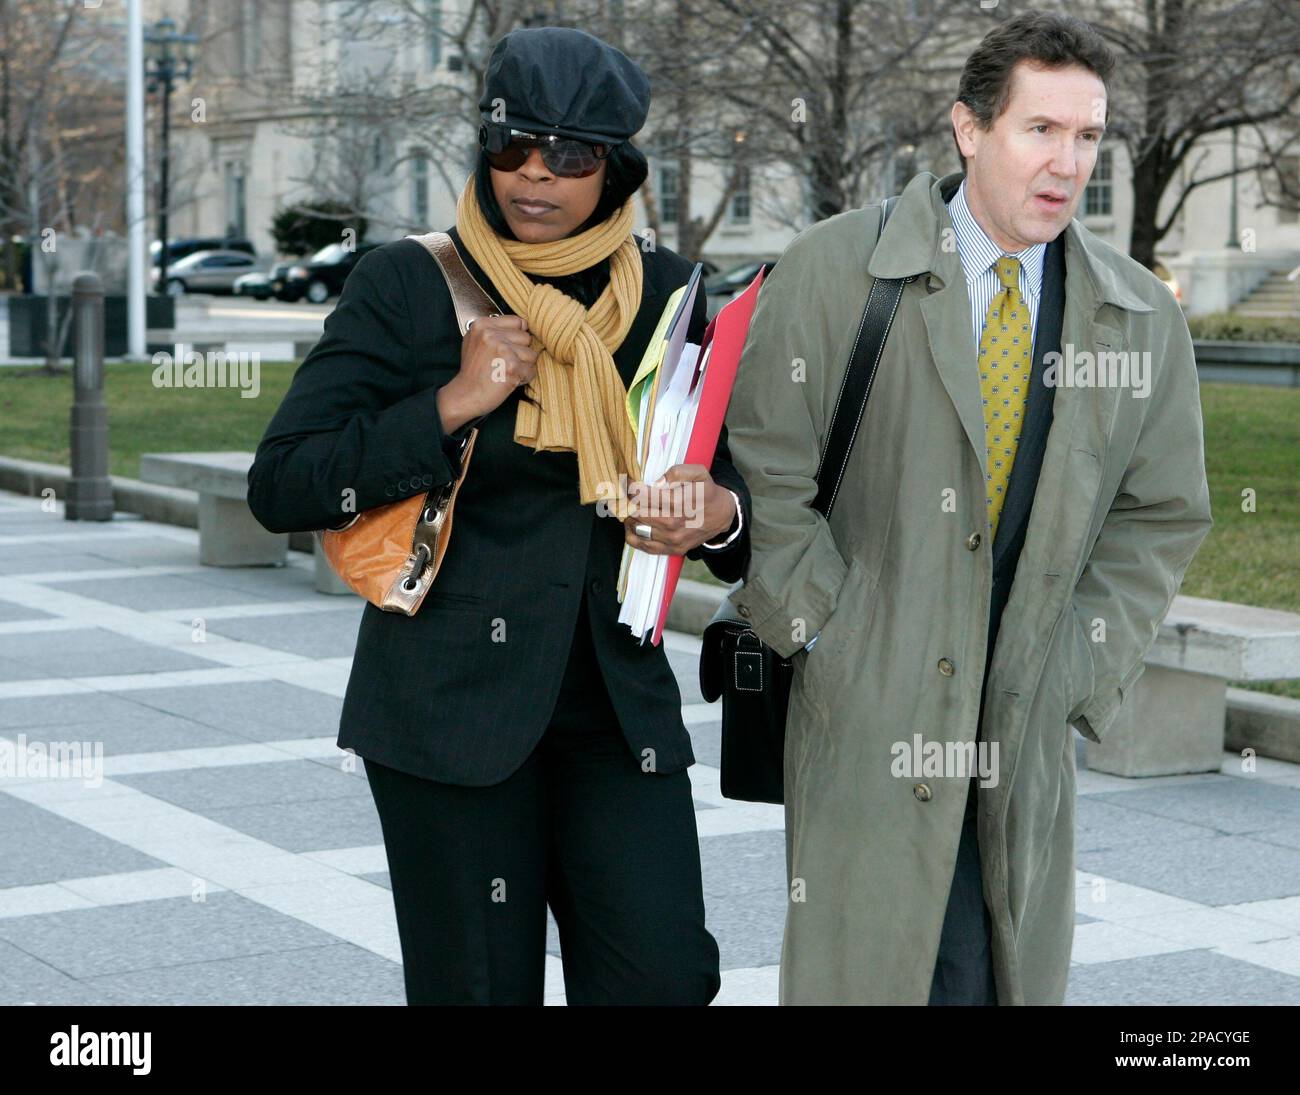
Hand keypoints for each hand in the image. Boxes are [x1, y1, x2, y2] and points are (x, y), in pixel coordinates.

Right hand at [437, 315, 538, 431]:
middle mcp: (492, 334)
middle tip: (505, 363)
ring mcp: (502, 349)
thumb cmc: (473, 371)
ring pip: (532, 354)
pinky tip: (509, 380)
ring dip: (523, 366)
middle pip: (527, 338)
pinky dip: (524, 378)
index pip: (518, 322)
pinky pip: (531, 370)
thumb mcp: (475, 341)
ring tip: (507, 372)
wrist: (466, 394)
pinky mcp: (512, 366)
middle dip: (521, 352)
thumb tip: (523, 324)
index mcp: (483, 325)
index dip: (517, 337)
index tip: (509, 348)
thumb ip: (495, 330)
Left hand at [622, 464, 736, 555]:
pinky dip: (633, 536)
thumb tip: (657, 482)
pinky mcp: (673, 550)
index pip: (644, 496)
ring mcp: (673, 540)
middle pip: (637, 513)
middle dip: (629, 502)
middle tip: (628, 495)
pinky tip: (633, 526)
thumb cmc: (707, 492)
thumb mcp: (699, 473)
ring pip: (637, 529)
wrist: (722, 515)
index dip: (631, 487)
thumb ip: (678, 472)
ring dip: (630, 518)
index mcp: (679, 503)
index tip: (628, 482)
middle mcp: (674, 524)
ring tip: (632, 509)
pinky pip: (644, 546)